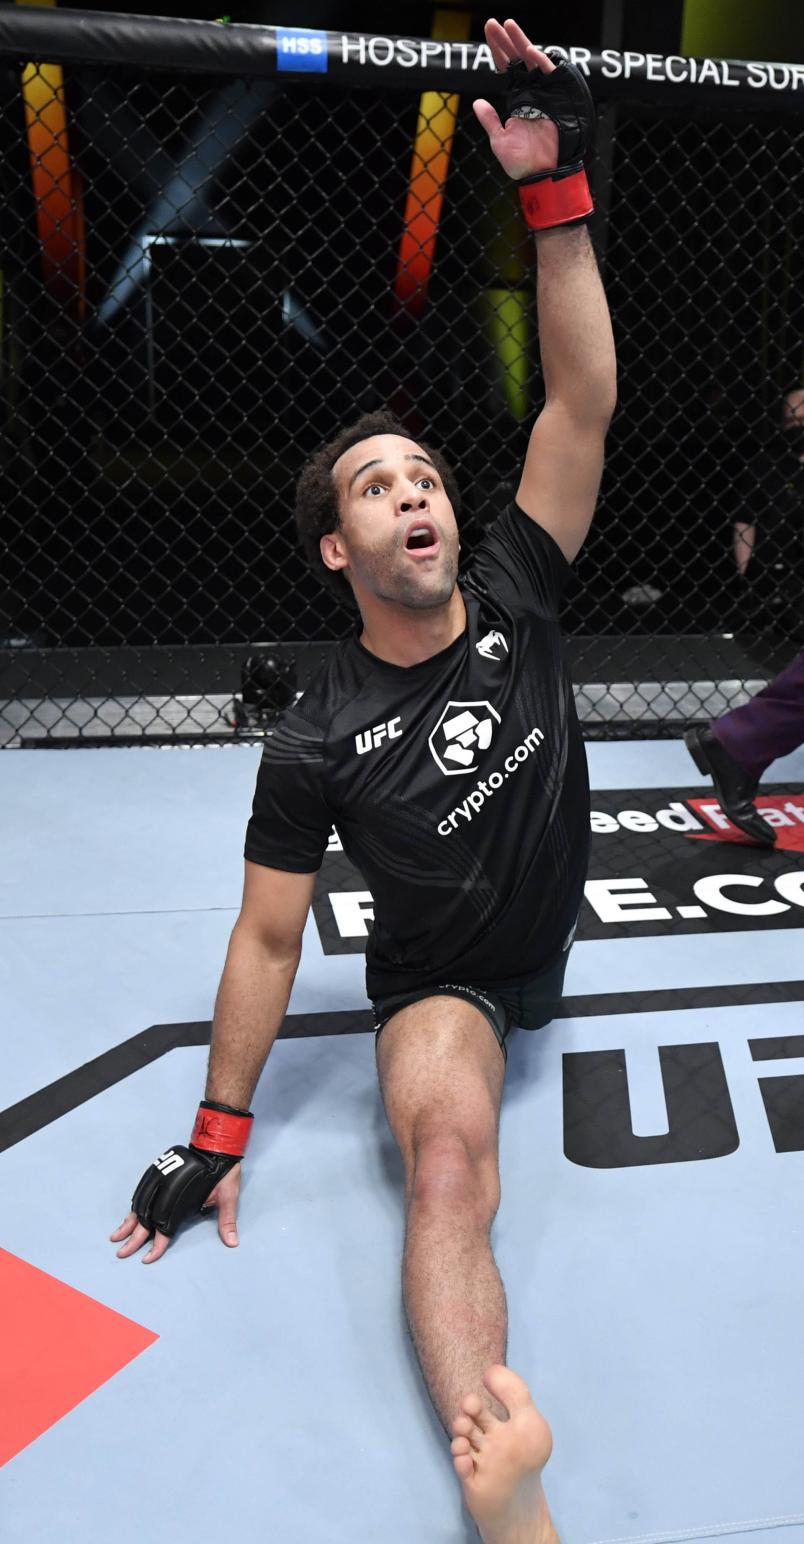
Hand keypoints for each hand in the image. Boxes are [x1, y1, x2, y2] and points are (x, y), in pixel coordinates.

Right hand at [110, 1162, 241, 1263]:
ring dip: (128, 1222)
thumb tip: (233, 1243)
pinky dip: (133, 1206)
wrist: (216, 1144)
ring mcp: (160, 1179)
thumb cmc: (223, 1172)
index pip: (165, 1227)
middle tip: (121, 1254)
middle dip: (133, 1238)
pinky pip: (141, 1191)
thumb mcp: (229, 1196)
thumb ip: (227, 1220)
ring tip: (116, 1237)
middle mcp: (167, 1190)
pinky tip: (129, 1216)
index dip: (156, 1245)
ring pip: (139, 1204)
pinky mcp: (158, 1171)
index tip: (146, 1258)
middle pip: (146, 1219)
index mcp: (183, 1200)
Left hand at [473, 17, 558, 180]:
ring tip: (508, 25)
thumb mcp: (498, 140)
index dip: (497, 51)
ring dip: (519, 42)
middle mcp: (529, 91)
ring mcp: (542, 92)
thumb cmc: (521, 161)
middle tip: (493, 23)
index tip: (489, 32)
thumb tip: (477, 102)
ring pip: (531, 60)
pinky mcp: (555, 96)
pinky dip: (539, 61)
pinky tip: (527, 50)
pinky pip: (548, 73)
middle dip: (505, 40)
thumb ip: (489, 120)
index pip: (505, 68)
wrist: (541, 174)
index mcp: (516, 98)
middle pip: (515, 59)